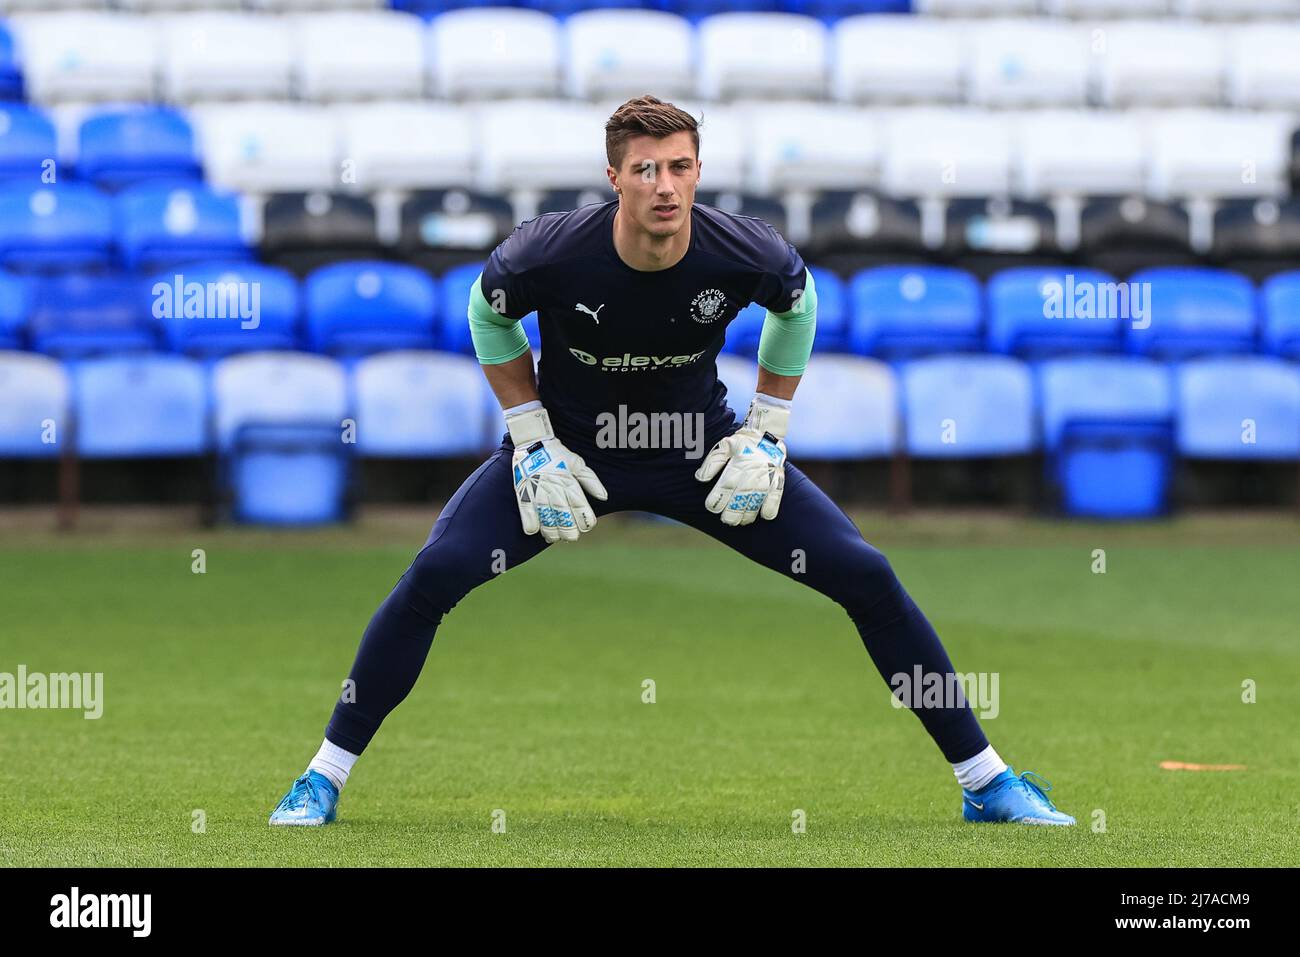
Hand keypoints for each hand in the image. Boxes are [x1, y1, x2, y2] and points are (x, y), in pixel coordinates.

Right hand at [507, 406, 607, 542]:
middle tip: (572, 537)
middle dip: (569, 531)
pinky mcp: (524, 492)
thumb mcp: (578, 463)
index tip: (587, 526)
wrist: (532, 442)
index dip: (585, 520)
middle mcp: (554, 488)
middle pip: (564, 516)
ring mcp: (538, 491)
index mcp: (569, 482)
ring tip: (554, 537)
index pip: (580, 506)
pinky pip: (526, 512)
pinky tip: (534, 531)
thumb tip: (604, 497)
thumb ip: (591, 481)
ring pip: (546, 517)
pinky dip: (530, 524)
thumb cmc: (558, 455)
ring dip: (551, 531)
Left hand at [695, 395, 789, 525]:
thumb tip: (700, 478)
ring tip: (742, 522)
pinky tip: (765, 516)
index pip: (726, 483)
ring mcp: (767, 474)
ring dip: (750, 512)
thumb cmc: (741, 443)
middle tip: (727, 520)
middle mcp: (753, 469)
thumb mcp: (724, 446)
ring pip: (758, 497)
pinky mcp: (778, 477)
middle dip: (733, 510)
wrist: (767, 432)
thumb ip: (712, 462)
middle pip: (742, 494)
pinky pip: (777, 493)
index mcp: (738, 461)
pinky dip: (772, 505)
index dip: (718, 498)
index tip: (711, 508)